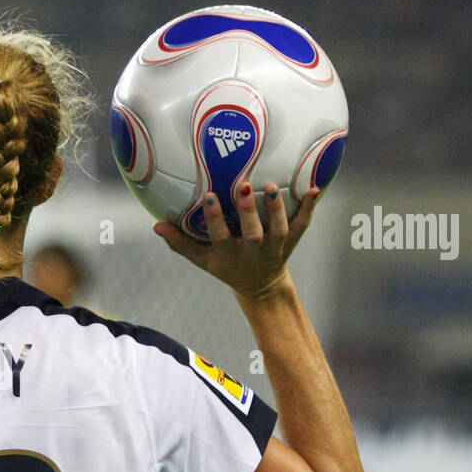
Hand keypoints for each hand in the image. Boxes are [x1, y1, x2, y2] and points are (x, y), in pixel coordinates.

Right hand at [153, 182, 319, 299]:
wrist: (261, 285)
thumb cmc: (227, 266)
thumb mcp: (202, 259)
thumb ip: (180, 243)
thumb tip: (156, 225)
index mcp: (229, 254)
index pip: (220, 236)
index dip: (214, 217)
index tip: (209, 196)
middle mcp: (253, 251)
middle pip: (252, 233)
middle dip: (247, 211)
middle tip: (243, 186)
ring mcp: (274, 247)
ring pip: (279, 229)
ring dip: (276, 209)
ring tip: (270, 186)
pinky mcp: (291, 242)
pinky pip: (303, 225)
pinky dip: (310, 209)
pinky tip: (316, 189)